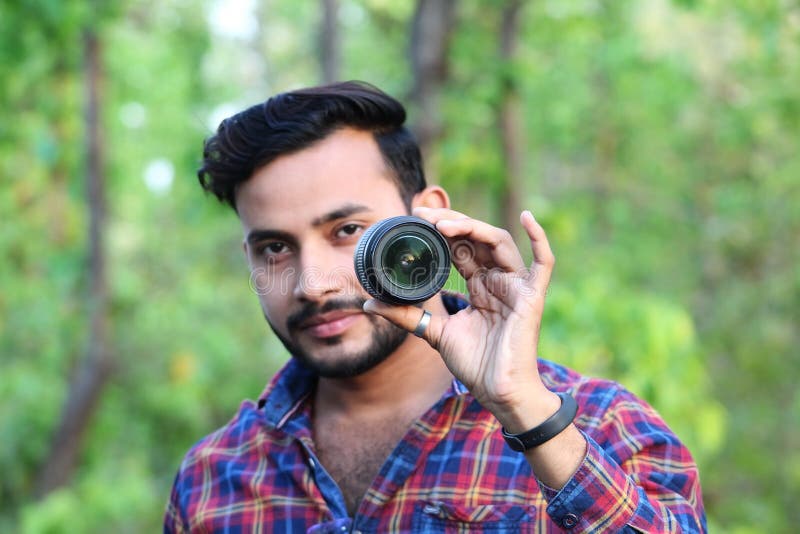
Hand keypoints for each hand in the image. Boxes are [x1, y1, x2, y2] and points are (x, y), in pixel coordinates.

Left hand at [364, 207, 559, 429]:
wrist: (497, 392)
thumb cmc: (474, 363)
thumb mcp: (432, 332)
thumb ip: (404, 314)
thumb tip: (368, 303)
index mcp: (480, 285)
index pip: (461, 247)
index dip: (442, 230)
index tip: (415, 218)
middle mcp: (498, 280)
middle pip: (477, 238)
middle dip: (451, 222)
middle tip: (423, 215)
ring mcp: (516, 286)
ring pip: (499, 242)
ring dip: (472, 227)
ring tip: (443, 226)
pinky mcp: (531, 296)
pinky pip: (544, 262)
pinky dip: (539, 238)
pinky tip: (526, 216)